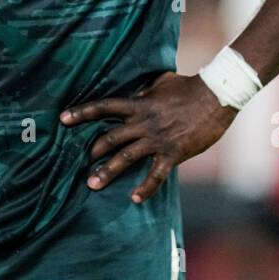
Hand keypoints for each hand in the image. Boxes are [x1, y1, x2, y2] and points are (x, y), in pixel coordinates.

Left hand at [60, 71, 236, 203]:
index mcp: (139, 104)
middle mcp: (143, 122)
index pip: (104, 107)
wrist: (215, 97)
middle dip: (92, 151)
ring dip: (108, 172)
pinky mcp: (172, 153)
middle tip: (79, 162)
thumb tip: (135, 89)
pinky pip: (155, 175)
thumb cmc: (189, 87)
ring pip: (126, 157)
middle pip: (110, 137)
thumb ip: (144, 88)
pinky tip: (134, 198)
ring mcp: (157, 139)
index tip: (63, 119)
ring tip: (92, 184)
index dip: (82, 112)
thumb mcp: (161, 81)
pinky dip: (145, 188)